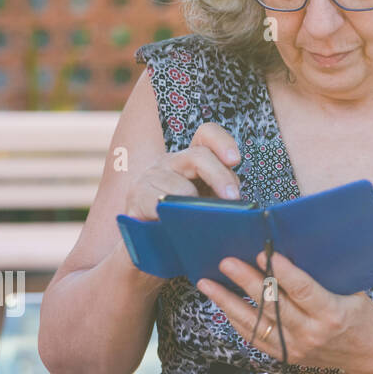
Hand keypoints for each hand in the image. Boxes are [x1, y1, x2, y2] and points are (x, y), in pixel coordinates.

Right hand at [123, 122, 241, 221]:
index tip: (235, 160)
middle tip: (233, 198)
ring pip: (183, 186)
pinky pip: (161, 204)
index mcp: (191, 159)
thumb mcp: (208, 201)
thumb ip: (223, 193)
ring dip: (196, 205)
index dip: (223, 142)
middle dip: (220, 177)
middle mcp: (170, 161)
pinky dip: (172, 215)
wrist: (146, 239)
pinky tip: (176, 224)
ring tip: (199, 221)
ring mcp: (151, 176)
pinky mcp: (137, 197)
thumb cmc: (184, 218)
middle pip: (199, 156)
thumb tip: (236, 200)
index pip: (207, 135)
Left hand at [196, 249, 372, 372]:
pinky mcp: (285, 357)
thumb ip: (325, 275)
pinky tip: (221, 303)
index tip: (264, 253)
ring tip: (208, 283)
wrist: (369, 354)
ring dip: (228, 301)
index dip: (282, 272)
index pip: (303, 290)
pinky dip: (236, 319)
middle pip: (273, 305)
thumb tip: (293, 246)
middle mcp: (311, 333)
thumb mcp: (353, 291)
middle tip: (226, 261)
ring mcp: (295, 348)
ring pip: (255, 323)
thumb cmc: (363, 315)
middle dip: (246, 281)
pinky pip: (254, 337)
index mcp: (333, 314)